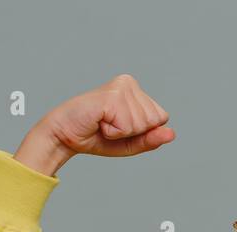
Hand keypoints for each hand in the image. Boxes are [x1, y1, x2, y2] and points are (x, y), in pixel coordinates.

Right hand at [36, 73, 175, 161]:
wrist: (64, 136)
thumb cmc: (95, 137)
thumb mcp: (129, 143)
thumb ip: (151, 139)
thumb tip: (172, 134)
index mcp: (136, 90)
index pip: (161, 118)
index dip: (142, 132)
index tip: (119, 127)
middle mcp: (130, 83)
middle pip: (154, 121)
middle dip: (133, 132)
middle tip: (109, 126)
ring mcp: (121, 87)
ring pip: (142, 124)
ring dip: (121, 132)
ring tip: (103, 123)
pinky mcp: (112, 96)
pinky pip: (128, 127)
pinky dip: (113, 132)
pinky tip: (99, 121)